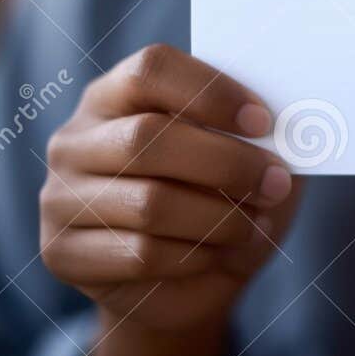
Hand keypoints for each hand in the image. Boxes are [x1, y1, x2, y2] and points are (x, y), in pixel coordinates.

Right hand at [40, 44, 299, 333]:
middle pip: (148, 135)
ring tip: (250, 227)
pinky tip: (214, 255)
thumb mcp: (246, 163)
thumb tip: (294, 125)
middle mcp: (76, 139)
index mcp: (115, 95)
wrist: (185, 285)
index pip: (151, 69)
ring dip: (218, 218)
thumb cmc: (219, 205)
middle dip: (226, 162)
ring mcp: (60, 197)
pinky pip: (140, 253)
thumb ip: (259, 138)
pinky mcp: (62, 253)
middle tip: (274, 183)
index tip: (264, 121)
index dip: (211, 91)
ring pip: (149, 203)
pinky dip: (195, 257)